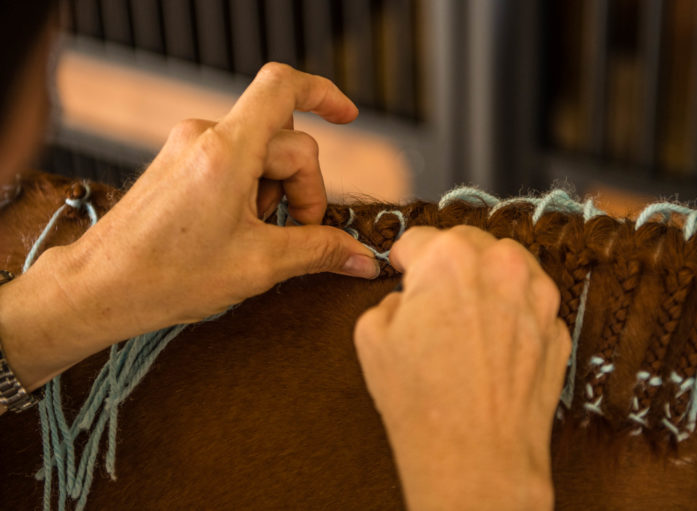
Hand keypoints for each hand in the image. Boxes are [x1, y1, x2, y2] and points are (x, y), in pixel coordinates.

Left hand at [0, 63, 378, 390]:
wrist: (100, 287)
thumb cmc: (168, 276)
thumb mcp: (259, 265)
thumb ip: (319, 251)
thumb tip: (363, 258)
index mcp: (227, 151)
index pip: (283, 88)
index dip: (324, 93)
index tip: (347, 116)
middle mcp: (205, 136)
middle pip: (285, 142)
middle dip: (303, 189)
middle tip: (297, 235)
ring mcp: (188, 147)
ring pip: (261, 154)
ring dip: (274, 193)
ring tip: (255, 237)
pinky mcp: (179, 162)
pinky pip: (234, 162)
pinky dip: (251, 191)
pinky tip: (238, 230)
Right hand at [354, 226, 569, 510]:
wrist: (476, 457)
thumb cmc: (422, 400)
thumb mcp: (372, 336)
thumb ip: (390, 299)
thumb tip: (407, 299)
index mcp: (449, 258)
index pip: (418, 239)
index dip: (404, 258)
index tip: (402, 268)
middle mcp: (500, 265)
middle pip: (467, 243)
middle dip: (447, 263)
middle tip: (433, 296)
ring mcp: (537, 296)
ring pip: (506, 266)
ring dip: (485, 279)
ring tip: (466, 318)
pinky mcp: (557, 327)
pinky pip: (530, 303)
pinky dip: (512, 311)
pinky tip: (492, 343)